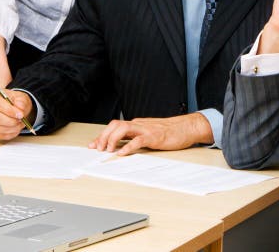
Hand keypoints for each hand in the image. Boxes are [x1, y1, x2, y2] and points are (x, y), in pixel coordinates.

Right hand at [0, 90, 33, 140]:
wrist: (9, 105)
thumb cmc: (13, 100)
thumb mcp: (20, 97)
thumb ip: (21, 101)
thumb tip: (20, 108)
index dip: (9, 110)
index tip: (20, 115)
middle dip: (12, 121)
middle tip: (21, 120)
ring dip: (13, 128)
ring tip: (20, 123)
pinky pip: (0, 135)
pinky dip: (11, 133)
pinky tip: (16, 128)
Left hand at [88, 113, 212, 155]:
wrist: (186, 128)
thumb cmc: (168, 132)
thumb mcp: (148, 134)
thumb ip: (136, 138)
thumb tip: (121, 147)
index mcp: (136, 125)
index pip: (114, 126)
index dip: (102, 135)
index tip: (92, 145)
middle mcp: (138, 125)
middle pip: (115, 125)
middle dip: (103, 136)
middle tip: (97, 148)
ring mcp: (146, 129)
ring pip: (123, 128)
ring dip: (112, 139)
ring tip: (107, 150)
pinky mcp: (154, 136)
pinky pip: (138, 140)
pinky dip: (128, 147)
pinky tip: (122, 153)